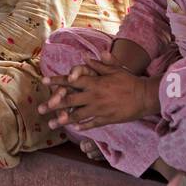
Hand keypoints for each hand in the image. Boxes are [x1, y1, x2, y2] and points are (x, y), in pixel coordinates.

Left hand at [40, 56, 157, 131]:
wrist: (145, 96)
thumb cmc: (129, 80)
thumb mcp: (114, 69)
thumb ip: (99, 64)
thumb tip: (85, 57)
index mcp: (95, 82)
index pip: (72, 81)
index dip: (57, 80)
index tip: (44, 82)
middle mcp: (94, 96)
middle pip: (69, 100)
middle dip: (53, 105)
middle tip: (41, 109)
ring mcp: (99, 109)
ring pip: (77, 115)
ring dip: (63, 120)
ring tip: (52, 124)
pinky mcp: (106, 119)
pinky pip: (90, 123)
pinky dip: (81, 126)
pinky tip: (74, 128)